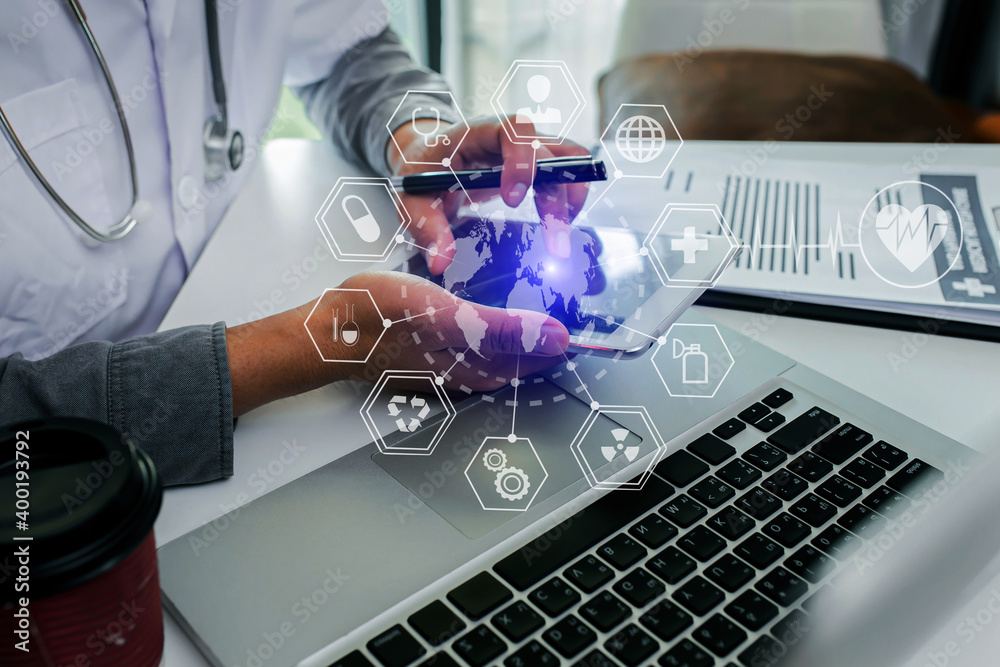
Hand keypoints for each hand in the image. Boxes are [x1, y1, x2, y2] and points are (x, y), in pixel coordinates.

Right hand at [225, 271, 570, 415]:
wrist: (323, 330)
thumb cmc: (377, 319)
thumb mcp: (444, 315)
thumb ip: (501, 328)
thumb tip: (554, 338)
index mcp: (473, 366)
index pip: (534, 362)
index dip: (561, 347)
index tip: (587, 331)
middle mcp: (462, 372)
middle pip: (518, 364)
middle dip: (544, 349)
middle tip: (569, 327)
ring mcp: (441, 365)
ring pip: (494, 359)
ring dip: (518, 345)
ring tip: (537, 326)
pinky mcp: (424, 355)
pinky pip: (468, 351)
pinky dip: (487, 340)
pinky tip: (484, 325)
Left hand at [389, 117, 591, 273]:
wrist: (428, 158)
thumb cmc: (422, 172)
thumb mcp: (413, 199)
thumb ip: (427, 227)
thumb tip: (441, 262)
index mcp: (477, 131)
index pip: (513, 130)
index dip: (521, 162)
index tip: (513, 200)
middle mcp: (510, 135)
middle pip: (550, 152)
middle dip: (556, 197)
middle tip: (555, 243)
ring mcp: (528, 148)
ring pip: (570, 158)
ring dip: (572, 196)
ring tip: (561, 235)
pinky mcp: (537, 163)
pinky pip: (568, 171)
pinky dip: (571, 197)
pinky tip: (558, 225)